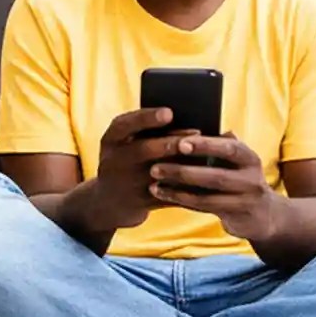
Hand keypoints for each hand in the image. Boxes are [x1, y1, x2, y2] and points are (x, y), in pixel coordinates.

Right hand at [73, 107, 197, 233]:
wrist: (109, 202)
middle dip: (171, 142)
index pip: (124, 125)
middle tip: (196, 133)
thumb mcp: (123, 144)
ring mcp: (126, 184)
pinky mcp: (140, 204)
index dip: (147, 119)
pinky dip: (187, 186)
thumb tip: (182, 117)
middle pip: (143, 150)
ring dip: (184, 164)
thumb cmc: (126, 161)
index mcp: (110, 141)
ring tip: (207, 154)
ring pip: (159, 174)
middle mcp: (114, 162)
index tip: (169, 112)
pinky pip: (168, 194)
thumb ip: (144, 130)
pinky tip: (205, 177)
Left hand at [148, 132, 280, 241]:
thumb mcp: (237, 160)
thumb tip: (193, 124)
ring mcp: (244, 201)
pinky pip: (204, 208)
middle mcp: (251, 179)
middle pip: (216, 176)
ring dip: (177, 189)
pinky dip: (182, 200)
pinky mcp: (235, 217)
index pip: (230, 149)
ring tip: (154, 182)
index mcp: (249, 158)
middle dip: (184, 171)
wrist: (264, 215)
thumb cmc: (240, 178)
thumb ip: (221, 144)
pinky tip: (162, 194)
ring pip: (207, 196)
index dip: (206, 145)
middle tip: (156, 166)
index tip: (181, 142)